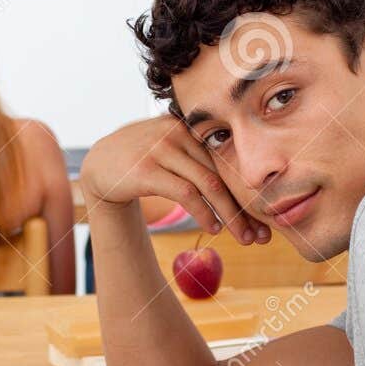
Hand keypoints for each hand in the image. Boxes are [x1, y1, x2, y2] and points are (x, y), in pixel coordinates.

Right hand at [79, 116, 268, 244]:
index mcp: (189, 127)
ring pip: (208, 184)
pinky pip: (185, 192)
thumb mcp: (173, 151)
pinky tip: (213, 228)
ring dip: (229, 215)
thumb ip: (199, 159)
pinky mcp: (146, 169)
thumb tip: (240, 188)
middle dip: (243, 207)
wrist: (99, 163)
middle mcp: (178, 133)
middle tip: (261, 235)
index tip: (265, 218)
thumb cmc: (143, 161)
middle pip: (221, 174)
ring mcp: (161, 149)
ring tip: (243, 238)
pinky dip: (204, 212)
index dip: (247, 191)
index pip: (226, 162)